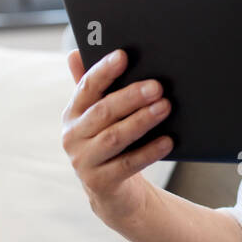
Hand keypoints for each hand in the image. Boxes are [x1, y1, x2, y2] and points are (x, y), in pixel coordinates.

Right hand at [62, 47, 171, 228]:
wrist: (112, 190)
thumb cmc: (111, 141)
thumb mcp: (100, 114)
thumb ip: (91, 86)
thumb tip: (75, 51)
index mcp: (73, 113)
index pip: (86, 87)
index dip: (104, 70)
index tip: (124, 55)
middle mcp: (73, 136)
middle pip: (104, 111)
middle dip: (131, 97)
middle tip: (157, 86)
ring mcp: (83, 161)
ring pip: (115, 137)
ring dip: (141, 121)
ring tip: (165, 107)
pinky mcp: (100, 183)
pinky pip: (128, 164)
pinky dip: (149, 151)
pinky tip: (168, 140)